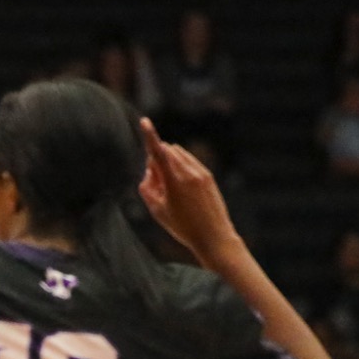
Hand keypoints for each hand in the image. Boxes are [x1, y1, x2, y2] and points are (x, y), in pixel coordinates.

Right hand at [138, 118, 237, 262]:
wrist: (213, 237)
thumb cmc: (182, 227)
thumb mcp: (157, 211)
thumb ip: (147, 187)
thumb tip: (150, 171)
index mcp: (174, 181)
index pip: (158, 153)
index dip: (149, 136)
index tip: (144, 121)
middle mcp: (189, 172)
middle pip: (167, 152)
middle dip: (157, 159)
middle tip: (155, 183)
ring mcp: (200, 172)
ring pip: (179, 155)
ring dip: (169, 162)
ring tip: (170, 189)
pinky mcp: (208, 176)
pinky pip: (189, 161)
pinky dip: (180, 166)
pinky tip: (180, 187)